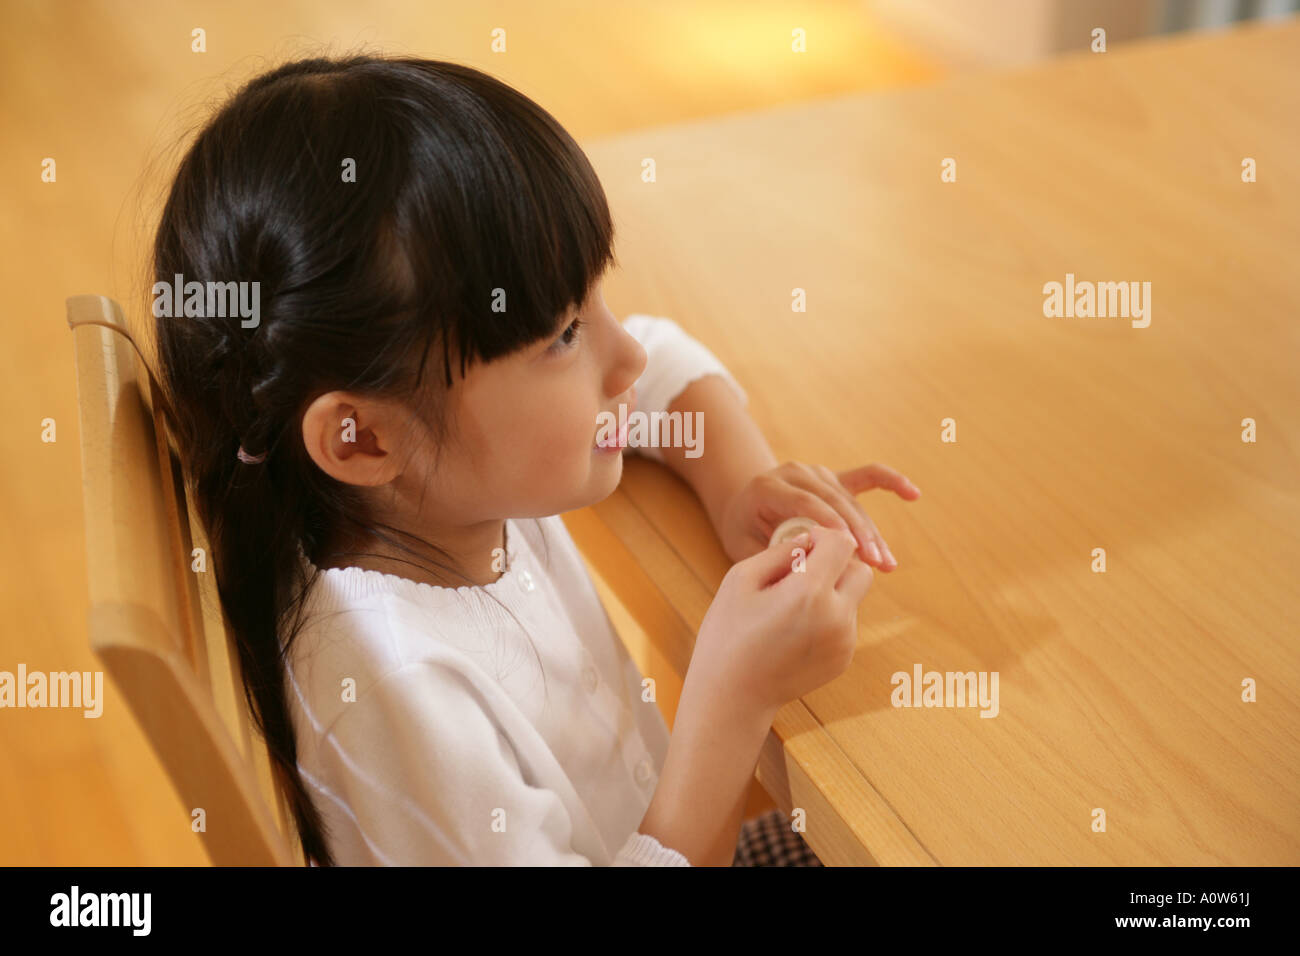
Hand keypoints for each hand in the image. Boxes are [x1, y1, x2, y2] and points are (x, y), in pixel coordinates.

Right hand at [689, 524, 873, 716]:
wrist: (732, 695)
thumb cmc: (728, 633)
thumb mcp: (741, 579)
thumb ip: (780, 551)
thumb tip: (809, 539)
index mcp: (810, 593)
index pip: (842, 544)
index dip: (822, 537)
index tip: (801, 547)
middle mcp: (836, 617)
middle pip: (861, 571)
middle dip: (837, 564)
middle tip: (802, 574)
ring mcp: (844, 642)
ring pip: (853, 598)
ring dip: (831, 592)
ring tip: (791, 608)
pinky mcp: (843, 659)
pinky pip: (846, 623)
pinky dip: (828, 617)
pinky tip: (795, 631)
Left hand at [715, 461, 920, 568]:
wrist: (742, 505)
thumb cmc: (742, 531)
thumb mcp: (742, 545)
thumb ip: (769, 554)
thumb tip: (806, 568)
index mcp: (768, 487)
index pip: (804, 502)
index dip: (828, 522)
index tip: (848, 547)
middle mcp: (795, 473)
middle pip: (833, 501)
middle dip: (857, 532)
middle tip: (876, 564)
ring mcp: (817, 474)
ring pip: (851, 501)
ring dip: (871, 532)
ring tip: (887, 563)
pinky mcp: (834, 479)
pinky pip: (866, 477)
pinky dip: (890, 482)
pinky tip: (913, 494)